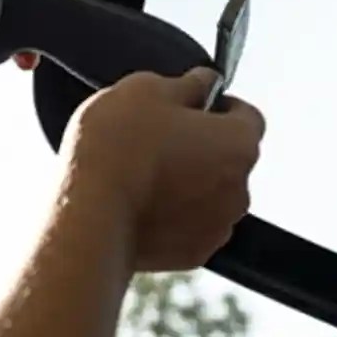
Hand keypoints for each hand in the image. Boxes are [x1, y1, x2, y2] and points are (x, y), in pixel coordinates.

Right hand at [60, 67, 264, 270]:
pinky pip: (191, 225)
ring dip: (189, 181)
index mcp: (239, 143)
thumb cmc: (117, 147)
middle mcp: (240, 188)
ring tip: (143, 173)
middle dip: (202, 145)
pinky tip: (140, 203)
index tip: (191, 104)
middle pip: (229, 156)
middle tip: (157, 137)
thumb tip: (205, 82)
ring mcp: (219, 226)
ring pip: (210, 192)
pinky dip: (174, 215)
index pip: (247, 115)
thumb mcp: (148, 88)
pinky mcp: (194, 254)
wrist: (89, 217)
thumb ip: (188, 83)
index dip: (218, 105)